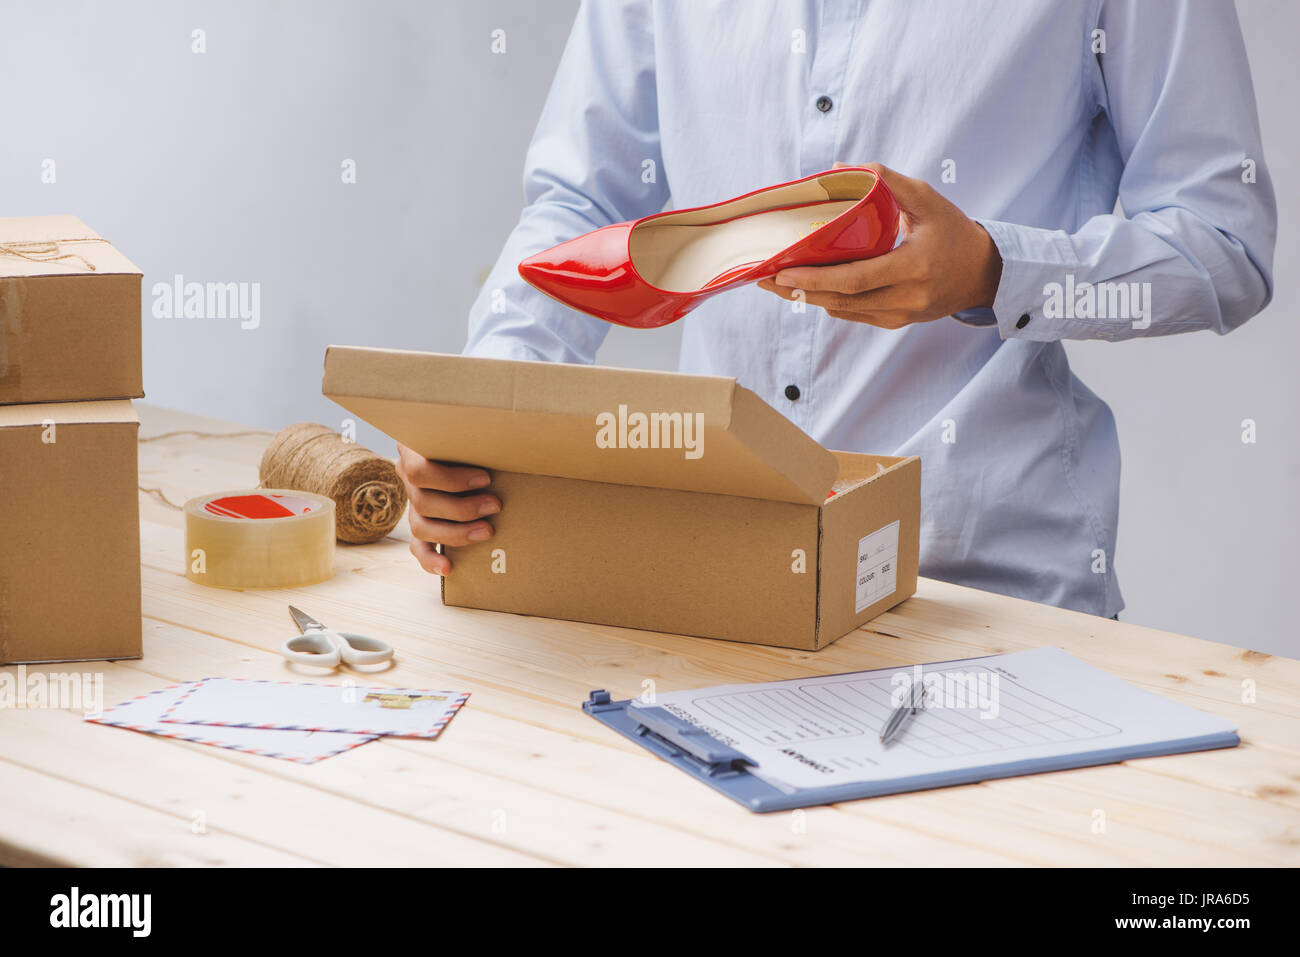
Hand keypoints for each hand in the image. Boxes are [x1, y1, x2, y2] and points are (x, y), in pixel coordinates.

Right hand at [396, 444, 498, 574]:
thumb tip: (513, 442)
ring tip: (487, 531)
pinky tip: (448, 567)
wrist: (467, 449)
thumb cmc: (472, 439)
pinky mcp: (421, 524)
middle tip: (496, 505)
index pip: (419, 471)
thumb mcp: (470, 433)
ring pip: (421, 527)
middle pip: (424, 503)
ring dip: (456, 533)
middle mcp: (409, 479)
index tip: (486, 478)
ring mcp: (413, 503)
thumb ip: (477, 437)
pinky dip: (432, 559)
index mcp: (414, 451)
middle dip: (463, 508)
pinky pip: (418, 547)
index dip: (452, 479)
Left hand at [757, 163, 1002, 328]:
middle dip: (799, 291)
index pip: (854, 279)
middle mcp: (906, 298)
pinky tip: (809, 287)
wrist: (985, 273)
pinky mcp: (896, 322)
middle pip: (841, 300)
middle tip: (765, 278)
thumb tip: (838, 169)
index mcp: (913, 267)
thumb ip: (886, 181)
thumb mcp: (926, 199)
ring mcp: (900, 315)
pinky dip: (830, 300)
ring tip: (777, 283)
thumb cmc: (954, 231)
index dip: (815, 278)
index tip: (782, 271)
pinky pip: (854, 313)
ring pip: (844, 310)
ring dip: (809, 297)